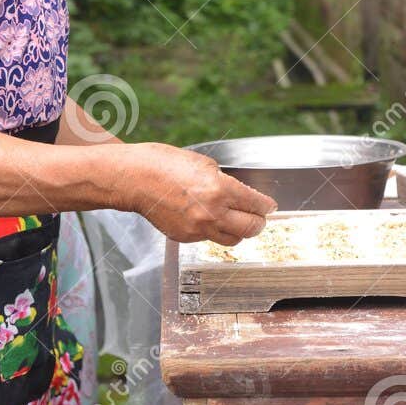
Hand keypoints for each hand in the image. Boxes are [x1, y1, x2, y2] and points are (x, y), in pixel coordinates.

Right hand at [128, 143, 275, 244]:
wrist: (136, 179)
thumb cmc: (165, 164)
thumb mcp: (204, 164)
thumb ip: (224, 181)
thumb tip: (237, 194)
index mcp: (220, 190)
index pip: (255, 204)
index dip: (266, 206)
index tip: (269, 206)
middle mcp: (212, 213)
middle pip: (250, 229)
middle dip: (258, 223)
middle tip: (259, 218)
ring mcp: (198, 229)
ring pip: (232, 240)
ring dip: (238, 231)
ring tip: (237, 222)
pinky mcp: (185, 237)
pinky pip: (208, 239)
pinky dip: (213, 231)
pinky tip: (208, 219)